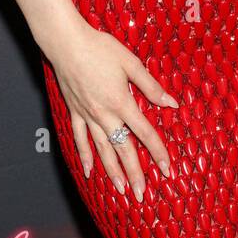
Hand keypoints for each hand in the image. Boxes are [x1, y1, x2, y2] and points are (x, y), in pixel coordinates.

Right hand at [48, 22, 177, 198]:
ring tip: (122, 190)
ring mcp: (87, 116)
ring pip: (102, 150)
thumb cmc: (100, 48)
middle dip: (134, 173)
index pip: (145, 133)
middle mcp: (104, 115)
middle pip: (123, 150)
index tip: (167, 169)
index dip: (158, 152)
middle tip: (141, 194)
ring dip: (112, 172)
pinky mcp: (74, 112)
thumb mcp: (131, 63)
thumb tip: (171, 102)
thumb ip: (150, 85)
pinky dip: (84, 157)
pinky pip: (80, 140)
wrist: (67, 44)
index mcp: (121, 102)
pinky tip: (89, 172)